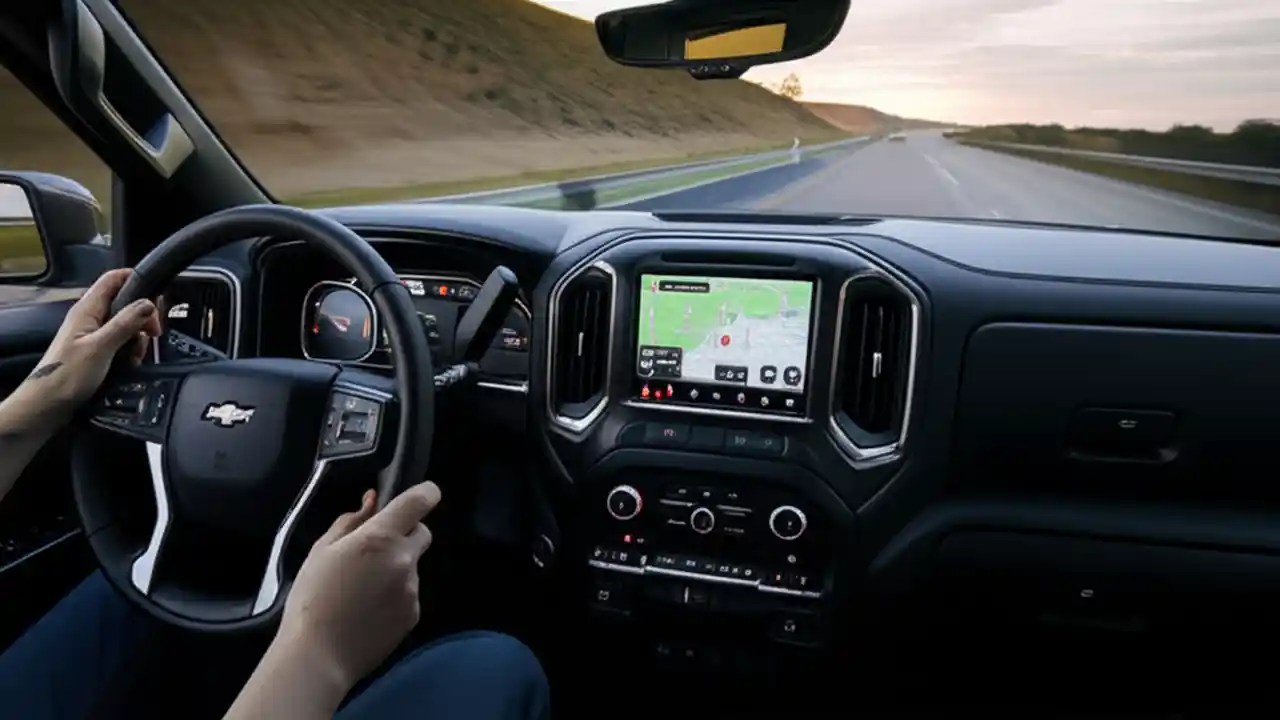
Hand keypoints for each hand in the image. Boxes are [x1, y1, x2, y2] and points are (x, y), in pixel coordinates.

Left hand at [22, 268, 161, 422]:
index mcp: (87, 309)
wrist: (48, 404)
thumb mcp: (101, 347)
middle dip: (143, 316)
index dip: (135, 279)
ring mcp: (94, 335)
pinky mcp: (98, 351)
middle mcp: (91, 318)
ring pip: (127, 325)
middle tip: (154, 333)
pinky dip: (131, 351)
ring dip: (138, 338)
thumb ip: (125, 323)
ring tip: (137, 355)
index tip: (157, 295)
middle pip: (125, 303)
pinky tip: (131, 364)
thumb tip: (149, 303)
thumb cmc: (68, 374)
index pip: (113, 279)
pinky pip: (122, 343)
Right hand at [276, 481, 441, 693]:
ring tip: (363, 589)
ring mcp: (412, 589)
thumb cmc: (312, 599)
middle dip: (405, 533)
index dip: (426, 493)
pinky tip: (369, 608)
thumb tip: (372, 501)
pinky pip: (409, 592)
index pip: (419, 502)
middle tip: (376, 549)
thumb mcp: (322, 551)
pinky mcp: (414, 613)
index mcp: (380, 538)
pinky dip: (396, 594)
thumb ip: (350, 521)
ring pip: (412, 565)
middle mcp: (403, 560)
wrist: (319, 655)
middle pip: (422, 533)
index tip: (424, 493)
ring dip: (396, 568)